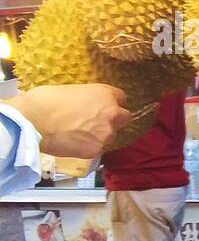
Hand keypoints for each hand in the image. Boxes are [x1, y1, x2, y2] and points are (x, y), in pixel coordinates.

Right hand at [7, 84, 132, 157]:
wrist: (32, 121)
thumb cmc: (45, 100)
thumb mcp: (71, 91)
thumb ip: (87, 99)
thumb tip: (86, 105)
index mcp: (104, 94)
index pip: (121, 98)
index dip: (111, 102)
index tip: (103, 107)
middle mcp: (111, 113)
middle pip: (124, 117)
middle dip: (113, 119)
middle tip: (96, 122)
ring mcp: (106, 133)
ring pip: (111, 135)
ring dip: (101, 134)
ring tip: (80, 134)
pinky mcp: (97, 149)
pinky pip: (98, 148)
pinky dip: (89, 146)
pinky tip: (74, 143)